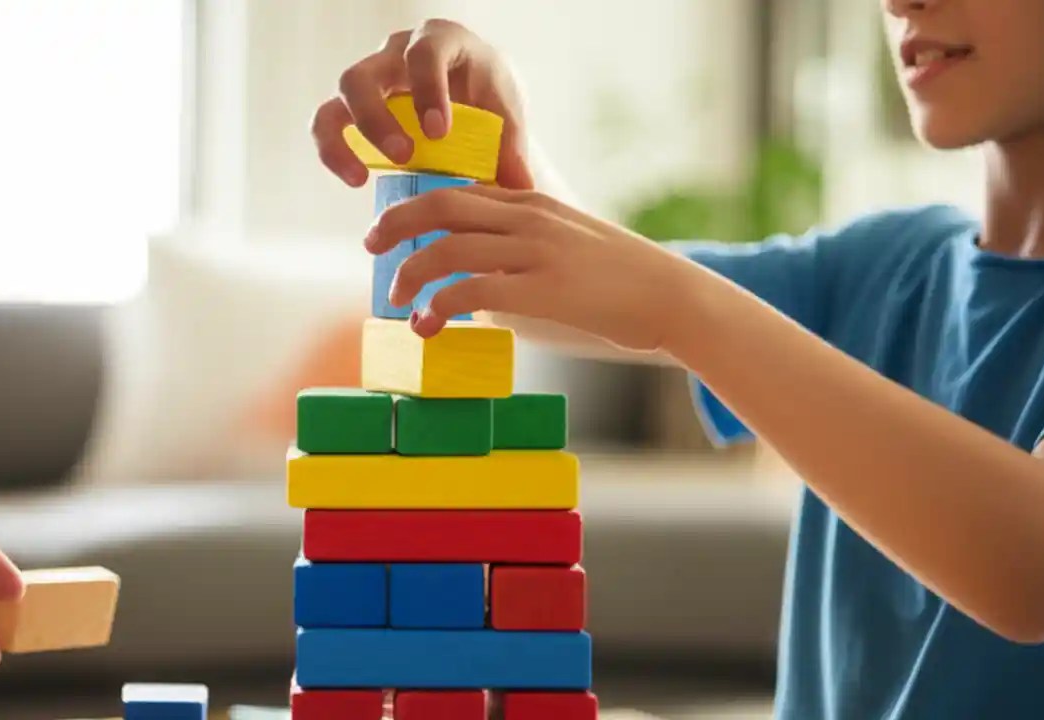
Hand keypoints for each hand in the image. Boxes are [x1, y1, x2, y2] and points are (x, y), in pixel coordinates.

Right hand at [312, 19, 533, 189]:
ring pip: (341, 96)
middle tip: (403, 157)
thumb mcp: (505, 112)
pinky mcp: (353, 103)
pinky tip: (356, 179)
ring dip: (347, 137)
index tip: (438, 132)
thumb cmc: (488, 93)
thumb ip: (512, 147)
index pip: (425, 52)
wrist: (472, 88)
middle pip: (366, 75)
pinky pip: (327, 120)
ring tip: (365, 177)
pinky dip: (333, 150)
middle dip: (378, 119)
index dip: (427, 89)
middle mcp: (397, 51)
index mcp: (440, 41)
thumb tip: (521, 187)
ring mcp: (372, 74)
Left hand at [367, 184, 704, 351]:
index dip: (416, 207)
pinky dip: (437, 307)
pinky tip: (426, 324)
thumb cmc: (620, 281)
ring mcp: (535, 251)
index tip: (392, 228)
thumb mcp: (567, 247)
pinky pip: (470, 290)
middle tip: (371, 247)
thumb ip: (523, 253)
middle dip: (396, 223)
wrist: (672, 297)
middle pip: (441, 205)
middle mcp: (528, 217)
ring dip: (409, 272)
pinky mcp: (542, 290)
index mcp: (532, 202)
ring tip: (395, 299)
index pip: (459, 191)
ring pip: (447, 247)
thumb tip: (480, 288)